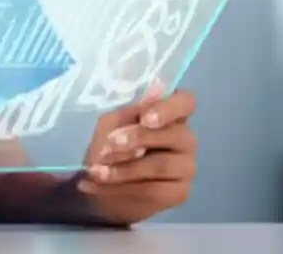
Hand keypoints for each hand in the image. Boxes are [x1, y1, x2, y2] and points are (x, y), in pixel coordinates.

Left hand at [72, 83, 197, 225]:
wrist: (102, 192)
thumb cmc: (109, 151)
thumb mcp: (110, 127)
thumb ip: (130, 114)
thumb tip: (157, 90)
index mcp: (170, 116)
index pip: (185, 102)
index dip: (169, 108)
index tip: (146, 119)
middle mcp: (184, 139)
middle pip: (176, 134)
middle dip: (138, 139)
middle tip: (110, 145)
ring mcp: (186, 167)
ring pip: (161, 165)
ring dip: (124, 168)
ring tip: (96, 172)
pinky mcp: (179, 193)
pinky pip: (154, 190)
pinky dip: (123, 187)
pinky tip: (99, 184)